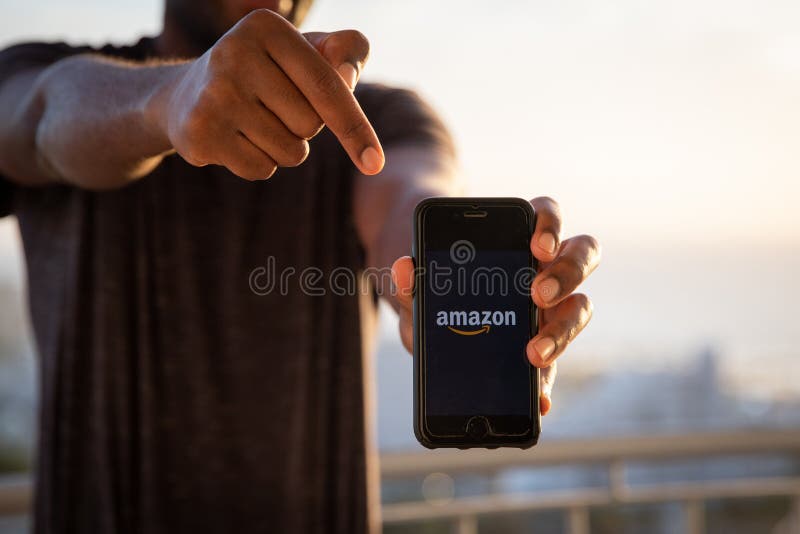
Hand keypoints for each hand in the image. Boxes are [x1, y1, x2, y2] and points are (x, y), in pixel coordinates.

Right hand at [149, 9, 383, 179]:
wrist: (185, 96)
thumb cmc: (267, 74)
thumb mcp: (307, 52)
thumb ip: (344, 53)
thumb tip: (348, 78)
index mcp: (266, 27)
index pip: (327, 86)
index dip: (355, 128)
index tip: (376, 164)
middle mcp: (234, 53)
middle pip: (310, 124)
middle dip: (304, 127)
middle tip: (272, 107)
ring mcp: (213, 95)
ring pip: (290, 152)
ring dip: (283, 148)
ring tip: (254, 123)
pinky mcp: (199, 133)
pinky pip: (262, 170)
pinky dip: (259, 163)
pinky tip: (235, 139)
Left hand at [390, 197, 600, 415]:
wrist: (426, 303)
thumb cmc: (427, 274)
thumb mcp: (412, 276)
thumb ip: (408, 278)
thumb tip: (405, 270)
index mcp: (516, 235)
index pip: (546, 213)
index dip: (549, 224)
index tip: (536, 247)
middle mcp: (544, 265)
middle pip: (582, 255)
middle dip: (566, 274)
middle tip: (538, 295)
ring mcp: (549, 306)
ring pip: (581, 307)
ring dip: (565, 330)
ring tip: (534, 353)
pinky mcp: (541, 346)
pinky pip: (554, 364)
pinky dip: (547, 383)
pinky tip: (539, 401)